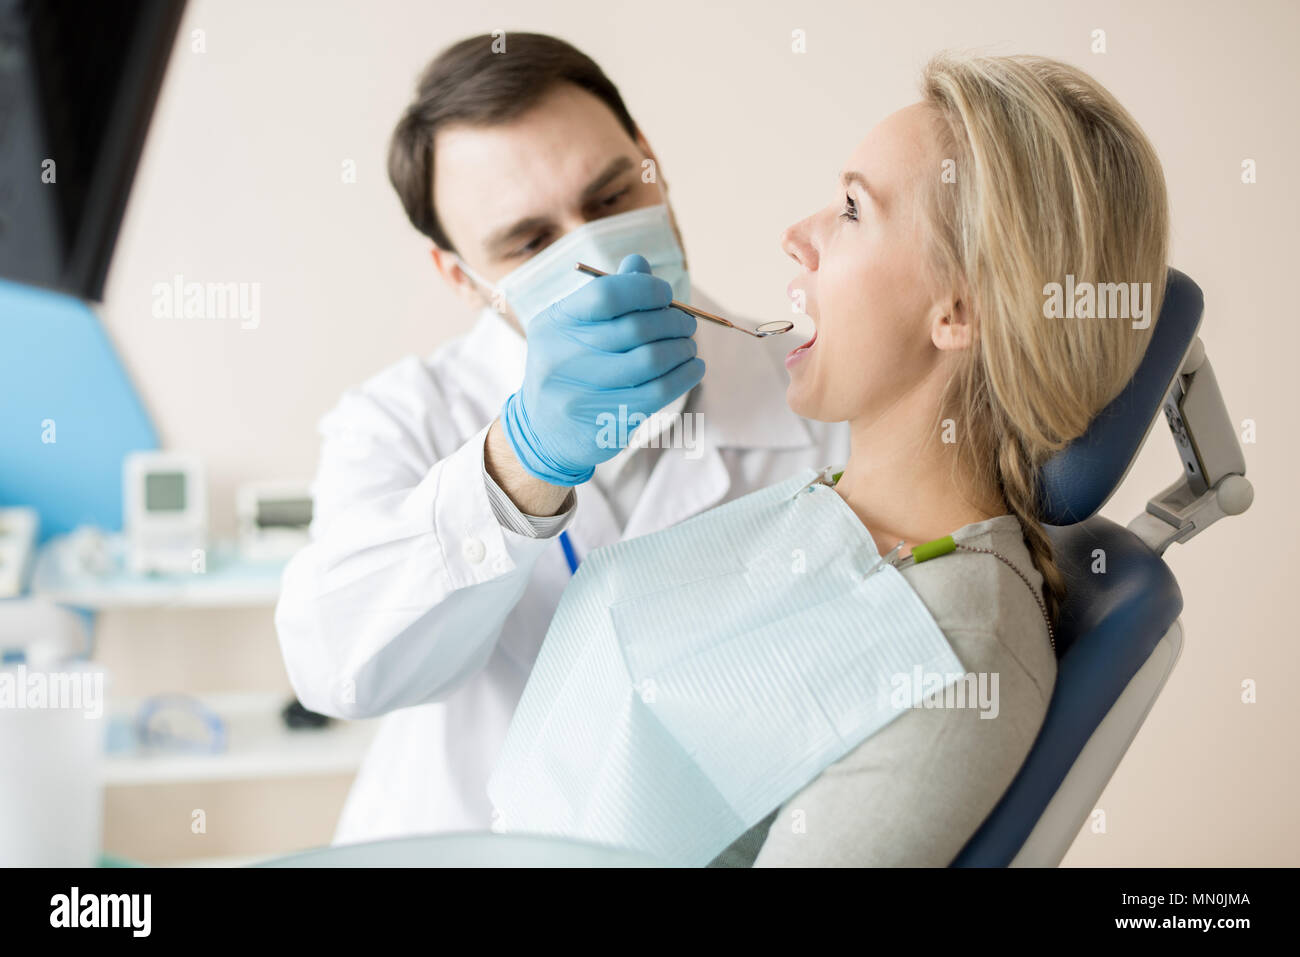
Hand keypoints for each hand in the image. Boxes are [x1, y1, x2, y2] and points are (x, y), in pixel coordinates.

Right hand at [500, 254, 704, 485]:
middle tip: (687, 325)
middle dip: (674, 321)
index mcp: (554, 323)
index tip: (667, 295)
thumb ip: (608, 296)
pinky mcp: (605, 421)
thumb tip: (639, 263)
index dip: (646, 289)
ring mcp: (581, 392)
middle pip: (636, 327)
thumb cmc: (570, 369)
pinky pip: (658, 392)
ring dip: (682, 349)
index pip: (607, 294)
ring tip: (689, 347)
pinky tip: (693, 368)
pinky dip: (685, 376)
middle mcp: (562, 356)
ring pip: (651, 359)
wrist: (544, 433)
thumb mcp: (576, 329)